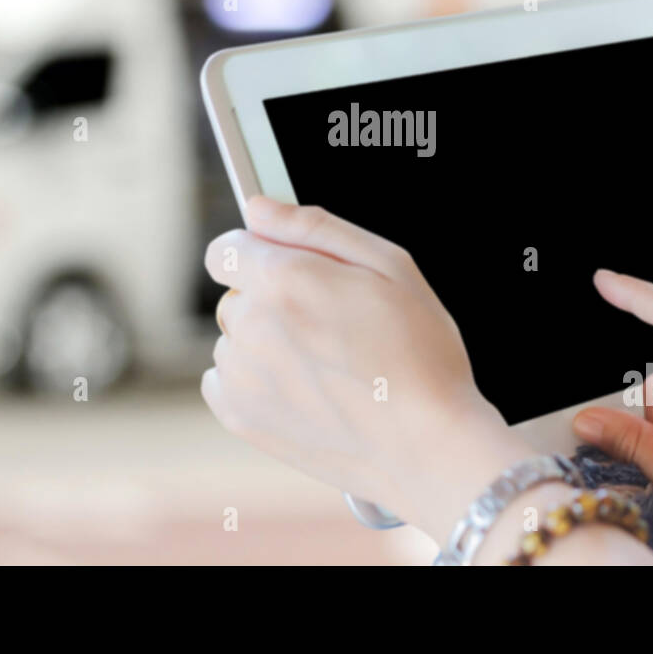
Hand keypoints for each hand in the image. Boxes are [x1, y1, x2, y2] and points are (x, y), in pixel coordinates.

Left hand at [201, 197, 534, 540]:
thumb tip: (260, 208)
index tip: (287, 268)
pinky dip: (255, 380)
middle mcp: (252, 325)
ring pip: (234, 338)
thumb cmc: (419, 355)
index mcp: (284, 279)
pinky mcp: (240, 417)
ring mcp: (241, 375)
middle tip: (331, 322)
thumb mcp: (389, 265)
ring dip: (265, 341)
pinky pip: (226, 380)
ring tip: (326, 362)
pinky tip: (305, 387)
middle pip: (236, 293)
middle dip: (271, 298)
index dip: (258, 252)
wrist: (427, 445)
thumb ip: (313, 227)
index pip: (225, 248)